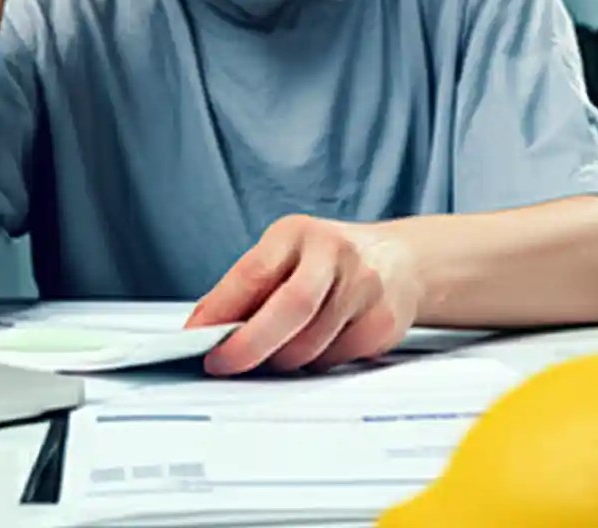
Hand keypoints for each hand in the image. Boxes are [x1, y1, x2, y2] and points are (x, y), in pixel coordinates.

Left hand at [184, 215, 424, 375]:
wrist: (400, 261)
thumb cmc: (325, 261)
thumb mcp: (283, 255)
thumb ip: (246, 288)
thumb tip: (203, 327)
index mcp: (297, 233)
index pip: (254, 272)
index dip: (221, 310)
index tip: (197, 337)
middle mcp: (335, 253)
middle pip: (291, 308)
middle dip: (250, 345)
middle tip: (223, 364)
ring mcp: (365, 288)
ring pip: (311, 344)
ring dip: (281, 360)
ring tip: (272, 353)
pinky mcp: (384, 323)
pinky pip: (335, 360)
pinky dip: (313, 363)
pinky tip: (314, 346)